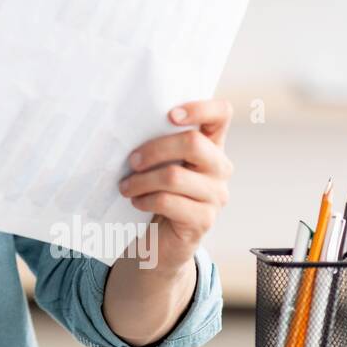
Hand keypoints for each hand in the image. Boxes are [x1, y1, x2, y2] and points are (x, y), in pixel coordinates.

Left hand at [118, 99, 233, 269]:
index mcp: (211, 145)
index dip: (200, 108)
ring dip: (141, 180)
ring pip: (174, 176)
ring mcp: (216, 195)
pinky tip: (136, 202)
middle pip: (193, 143)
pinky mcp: (203, 220)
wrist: (162, 238)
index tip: (170, 114)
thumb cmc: (158, 191)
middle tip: (131, 161)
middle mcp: (220, 168)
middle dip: (154, 149)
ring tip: (126, 186)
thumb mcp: (161, 163)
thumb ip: (158, 142)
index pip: (221, 114)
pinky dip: (145, 200)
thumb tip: (124, 125)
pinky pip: (168, 202)